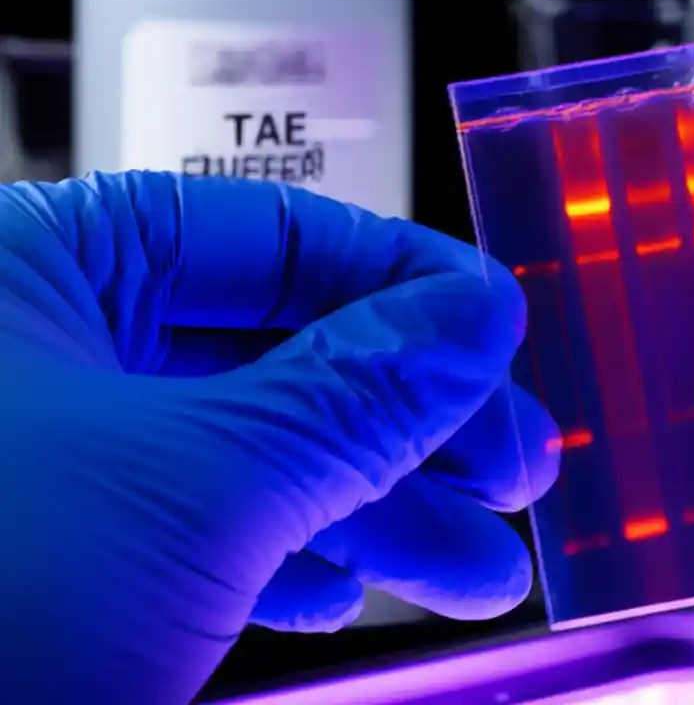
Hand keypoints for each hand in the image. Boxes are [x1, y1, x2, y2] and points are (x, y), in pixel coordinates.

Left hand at [0, 172, 557, 702]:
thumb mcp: (199, 482)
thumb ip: (355, 394)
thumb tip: (470, 326)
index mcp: (39, 273)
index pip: (262, 232)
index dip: (398, 278)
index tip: (494, 325)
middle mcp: (43, 354)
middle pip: (279, 357)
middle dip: (412, 425)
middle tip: (512, 465)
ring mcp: (57, 463)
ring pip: (258, 459)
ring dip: (383, 516)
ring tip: (481, 568)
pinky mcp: (66, 563)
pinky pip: (210, 533)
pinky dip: (297, 563)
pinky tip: (348, 595)